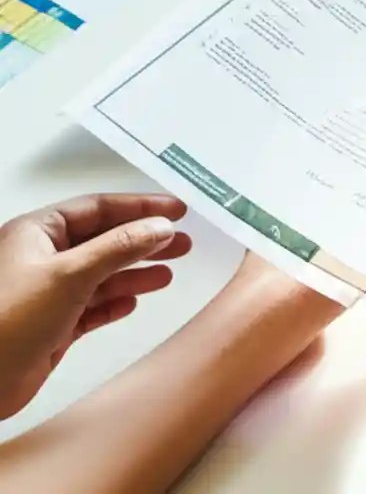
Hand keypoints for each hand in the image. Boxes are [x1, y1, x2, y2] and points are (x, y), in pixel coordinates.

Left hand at [0, 193, 190, 418]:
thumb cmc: (9, 320)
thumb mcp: (70, 274)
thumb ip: (119, 247)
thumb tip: (161, 227)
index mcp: (37, 233)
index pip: (98, 208)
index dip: (140, 207)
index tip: (177, 210)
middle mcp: (43, 258)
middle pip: (104, 240)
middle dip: (144, 241)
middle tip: (182, 243)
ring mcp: (48, 292)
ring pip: (102, 275)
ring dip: (135, 273)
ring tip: (169, 273)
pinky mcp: (53, 324)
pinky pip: (92, 307)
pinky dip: (115, 303)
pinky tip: (134, 302)